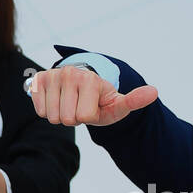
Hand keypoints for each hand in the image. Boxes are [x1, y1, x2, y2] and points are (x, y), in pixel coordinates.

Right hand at [28, 63, 157, 125]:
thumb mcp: (117, 103)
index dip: (88, 118)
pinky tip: (56, 101)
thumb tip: (154, 92)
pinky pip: (39, 110)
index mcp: (89, 79)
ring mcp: (53, 76)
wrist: (81, 84)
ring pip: (51, 117)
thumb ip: (133, 100)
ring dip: (60, 115)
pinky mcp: (39, 80)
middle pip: (66, 119)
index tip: (92, 107)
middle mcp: (69, 73)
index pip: (83, 117)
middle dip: (74, 118)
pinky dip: (47, 110)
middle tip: (79, 106)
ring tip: (69, 103)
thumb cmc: (99, 99)